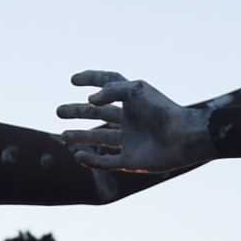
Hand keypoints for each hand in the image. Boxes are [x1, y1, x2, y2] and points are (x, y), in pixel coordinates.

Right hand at [58, 73, 212, 174]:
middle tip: (58, 111)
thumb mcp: (135, 91)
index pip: (109, 84)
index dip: (91, 79)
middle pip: (98, 114)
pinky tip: (78, 156)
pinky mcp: (132, 161)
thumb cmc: (161, 111)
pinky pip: (107, 162)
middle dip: (78, 112)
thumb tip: (89, 101)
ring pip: (100, 138)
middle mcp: (130, 119)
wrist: (183, 138)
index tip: (73, 80)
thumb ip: (110, 90)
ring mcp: (131, 140)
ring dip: (80, 136)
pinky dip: (92, 160)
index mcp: (133, 99)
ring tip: (62, 135)